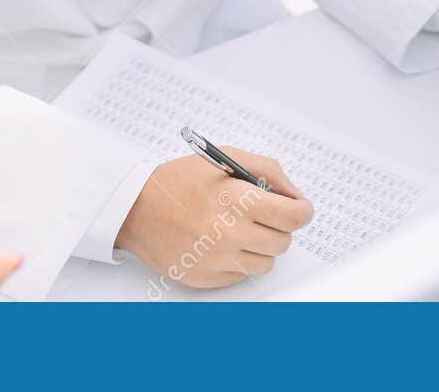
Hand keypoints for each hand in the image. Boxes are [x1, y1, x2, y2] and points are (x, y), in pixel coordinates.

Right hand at [116, 150, 313, 288]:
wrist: (135, 209)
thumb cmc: (180, 181)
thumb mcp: (226, 159)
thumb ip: (268, 171)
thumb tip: (293, 194)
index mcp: (238, 200)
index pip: (293, 217)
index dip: (303, 211)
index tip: (300, 209)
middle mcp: (230, 233)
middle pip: (282, 242)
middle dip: (279, 228)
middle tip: (265, 217)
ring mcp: (217, 260)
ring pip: (265, 263)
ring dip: (260, 247)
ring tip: (241, 230)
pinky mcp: (205, 278)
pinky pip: (240, 276)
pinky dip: (238, 261)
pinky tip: (221, 243)